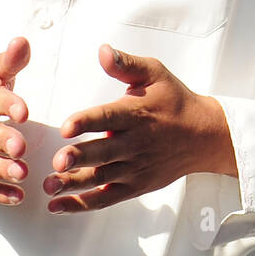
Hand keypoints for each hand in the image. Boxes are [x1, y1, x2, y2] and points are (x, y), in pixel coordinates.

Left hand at [44, 45, 236, 212]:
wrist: (205, 136)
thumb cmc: (175, 101)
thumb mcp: (156, 74)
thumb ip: (127, 65)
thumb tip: (103, 51)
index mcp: (138, 114)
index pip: (109, 118)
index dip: (87, 122)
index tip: (66, 126)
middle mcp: (136, 143)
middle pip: (104, 152)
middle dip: (80, 158)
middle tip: (57, 162)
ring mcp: (136, 168)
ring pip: (102, 178)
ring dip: (74, 183)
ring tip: (49, 184)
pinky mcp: (135, 186)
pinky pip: (106, 199)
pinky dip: (82, 204)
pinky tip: (57, 205)